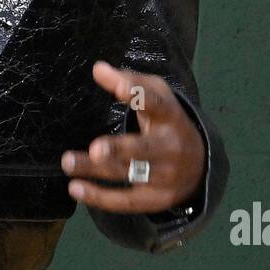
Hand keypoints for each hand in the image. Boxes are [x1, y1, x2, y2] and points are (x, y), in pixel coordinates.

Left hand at [60, 60, 204, 212]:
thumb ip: (131, 82)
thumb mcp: (157, 96)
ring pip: (128, 173)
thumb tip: (98, 68)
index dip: (138, 96)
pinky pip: (125, 201)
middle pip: (143, 149)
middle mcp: (169, 148)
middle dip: (119, 149)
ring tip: (68, 162)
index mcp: (170, 117)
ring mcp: (164, 176)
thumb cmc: (168, 122)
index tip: (120, 87)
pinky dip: (99, 197)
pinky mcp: (155, 199)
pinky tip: (75, 188)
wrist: (201, 165)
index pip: (156, 104)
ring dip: (96, 170)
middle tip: (95, 148)